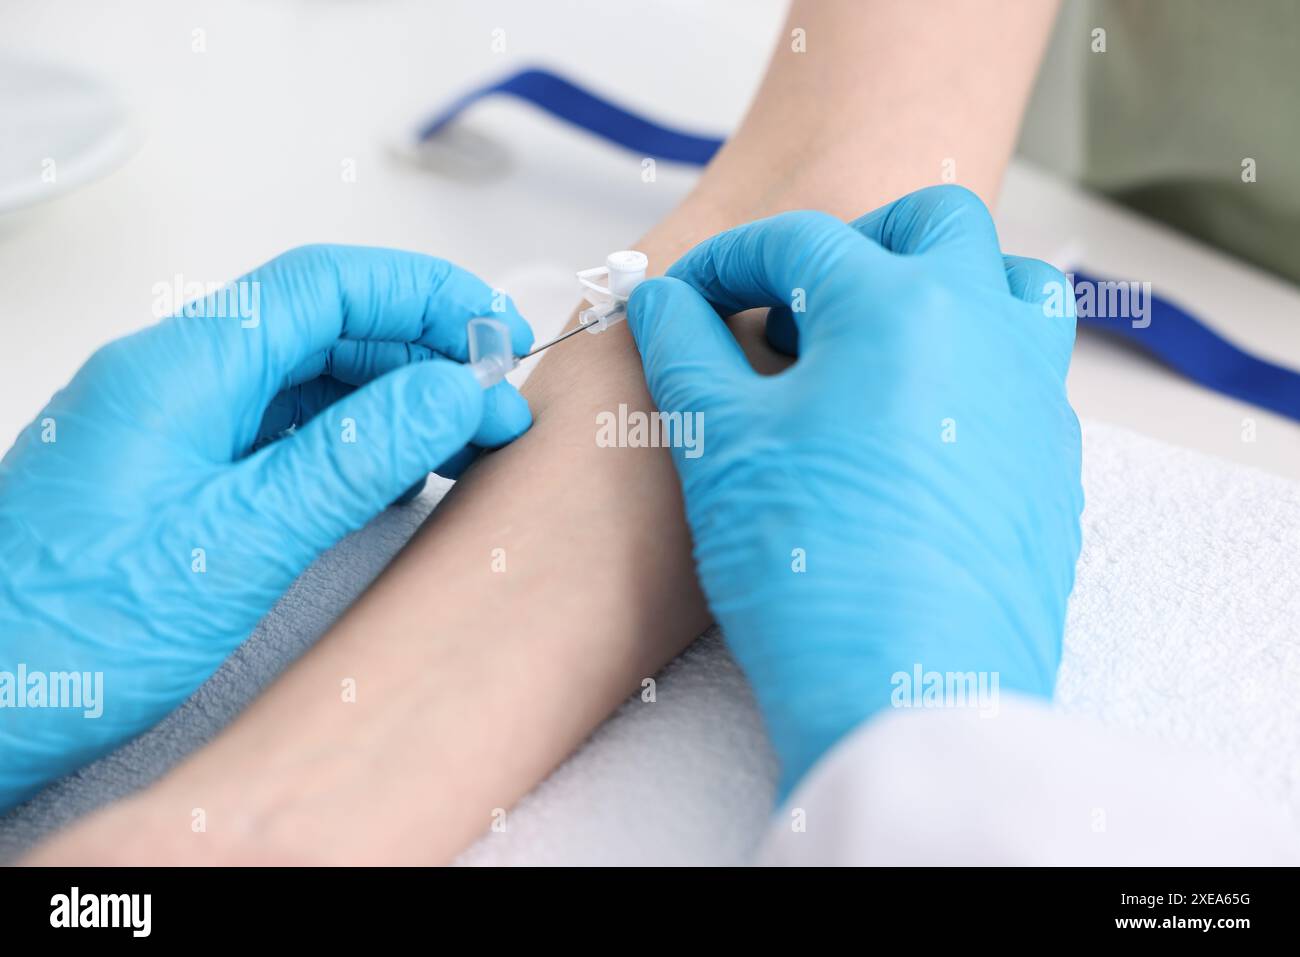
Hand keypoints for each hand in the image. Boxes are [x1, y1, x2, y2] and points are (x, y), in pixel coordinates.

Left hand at [0, 244, 532, 808]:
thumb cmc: (64, 634)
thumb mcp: (235, 541)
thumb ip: (352, 459)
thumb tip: (451, 392)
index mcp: (181, 369)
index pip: (324, 285)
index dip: (422, 293)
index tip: (494, 329)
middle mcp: (174, 381)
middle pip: (321, 326)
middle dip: (419, 352)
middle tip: (496, 402)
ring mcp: (173, 427)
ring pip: (304, 379)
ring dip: (390, 397)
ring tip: (461, 439)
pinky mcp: (176, 476)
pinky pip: (280, 431)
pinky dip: (348, 442)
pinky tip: (391, 475)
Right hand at [627, 186, 1082, 798]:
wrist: (908, 696)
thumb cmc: (812, 568)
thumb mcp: (718, 444)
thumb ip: (686, 349)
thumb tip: (664, 301)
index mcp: (897, 306)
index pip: (800, 242)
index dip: (728, 262)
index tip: (689, 299)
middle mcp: (985, 329)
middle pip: (932, 223)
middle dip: (856, 242)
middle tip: (795, 308)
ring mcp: (1033, 394)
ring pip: (1009, 283)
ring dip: (942, 284)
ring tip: (876, 347)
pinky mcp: (1053, 462)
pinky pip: (1027, 369)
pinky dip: (973, 360)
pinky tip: (916, 427)